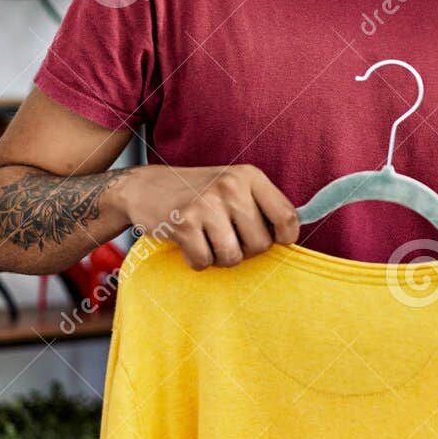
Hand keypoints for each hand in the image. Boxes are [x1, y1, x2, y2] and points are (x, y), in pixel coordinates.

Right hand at [111, 164, 298, 269]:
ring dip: (220, 258)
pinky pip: (205, 262)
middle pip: (261, 244)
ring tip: (208, 240)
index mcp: (249, 176)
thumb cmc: (199, 193)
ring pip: (233, 257)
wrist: (145, 187)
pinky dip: (197, 260)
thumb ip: (262, 207)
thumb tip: (292, 236)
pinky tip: (189, 243)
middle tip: (227, 238)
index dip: (286, 238)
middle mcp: (230, 186)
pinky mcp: (184, 224)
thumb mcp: (234, 187)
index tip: (276, 242)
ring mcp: (206, 204)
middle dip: (245, 250)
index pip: (287, 216)